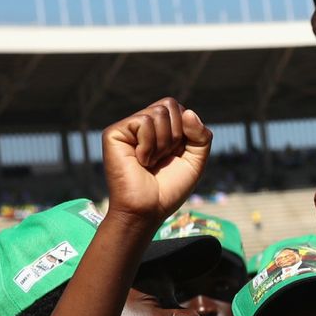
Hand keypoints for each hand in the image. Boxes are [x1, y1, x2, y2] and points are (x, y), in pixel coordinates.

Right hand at [101, 99, 210, 226]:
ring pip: (157, 113)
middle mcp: (143, 124)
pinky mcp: (114, 133)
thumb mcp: (196, 160)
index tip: (176, 155)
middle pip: (169, 105)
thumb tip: (188, 112)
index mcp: (161, 128)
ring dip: (162, 144)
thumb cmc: (169, 188)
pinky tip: (139, 160)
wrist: (148, 210)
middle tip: (162, 158)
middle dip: (175, 136)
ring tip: (150, 161)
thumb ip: (201, 135)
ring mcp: (128, 128)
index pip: (181, 109)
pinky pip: (143, 122)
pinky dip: (148, 146)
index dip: (187, 132)